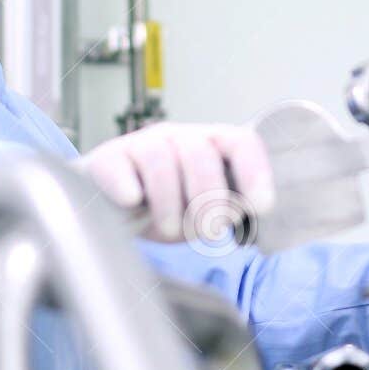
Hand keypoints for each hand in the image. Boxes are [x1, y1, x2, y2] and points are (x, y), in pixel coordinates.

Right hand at [77, 122, 275, 242]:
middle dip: (208, 200)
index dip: (255, 173)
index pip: (241, 144)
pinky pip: (119, 168)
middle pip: (200, 154)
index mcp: (212, 146)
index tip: (261, 206)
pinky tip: (132, 202)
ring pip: (160, 160)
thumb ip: (227, 209)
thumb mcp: (203, 213)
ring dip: (168, 203)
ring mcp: (142, 144)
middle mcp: (180, 137)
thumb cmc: (167, 209)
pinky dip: (127, 189)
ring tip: (167, 230)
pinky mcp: (108, 159)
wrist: (112, 212)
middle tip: (205, 232)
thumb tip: (242, 211)